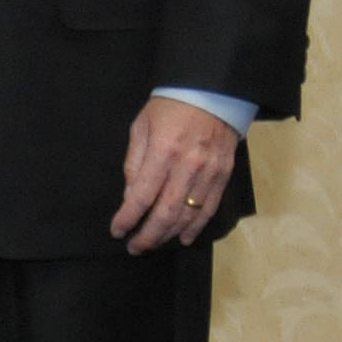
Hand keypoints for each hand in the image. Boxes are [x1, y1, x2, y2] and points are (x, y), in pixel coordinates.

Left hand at [112, 95, 239, 251]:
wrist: (212, 93)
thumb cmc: (169, 108)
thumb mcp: (141, 128)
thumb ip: (134, 163)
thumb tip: (130, 197)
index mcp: (163, 151)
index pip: (142, 195)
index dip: (128, 217)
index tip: (117, 231)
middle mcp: (187, 165)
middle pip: (166, 211)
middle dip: (148, 234)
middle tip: (135, 247)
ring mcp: (209, 172)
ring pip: (188, 214)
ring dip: (169, 234)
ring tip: (153, 244)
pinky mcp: (224, 175)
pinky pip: (209, 208)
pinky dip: (196, 226)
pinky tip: (184, 237)